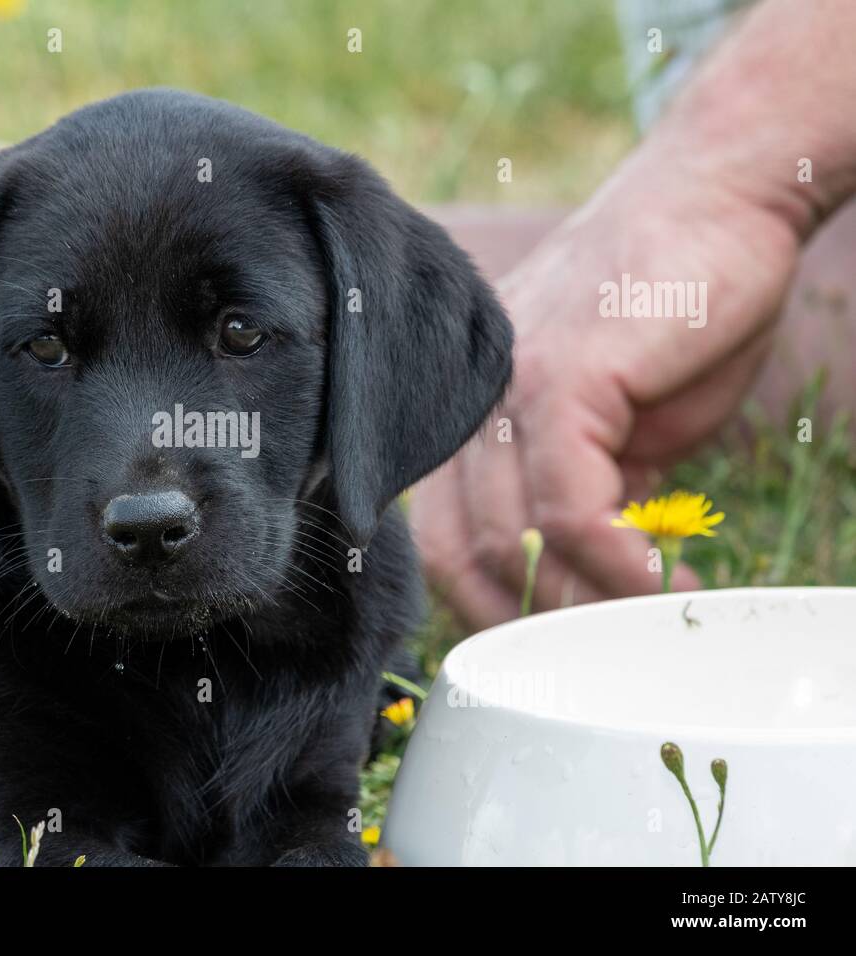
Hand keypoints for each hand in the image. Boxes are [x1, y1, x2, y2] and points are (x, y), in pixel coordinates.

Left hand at [410, 160, 800, 628]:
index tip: (552, 646)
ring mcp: (505, 391)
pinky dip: (613, 561)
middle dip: (537, 622)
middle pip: (464, 556)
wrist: (715, 203)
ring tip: (648, 611)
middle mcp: (468, 407)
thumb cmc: (668, 316)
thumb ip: (579, 496)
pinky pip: (567, 508)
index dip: (491, 610)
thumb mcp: (615, 429)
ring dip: (585, 602)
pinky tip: (657, 576)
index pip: (441, 544)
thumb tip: (579, 578)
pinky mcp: (559, 378)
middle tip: (605, 647)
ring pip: (513, 543)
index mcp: (466, 419)